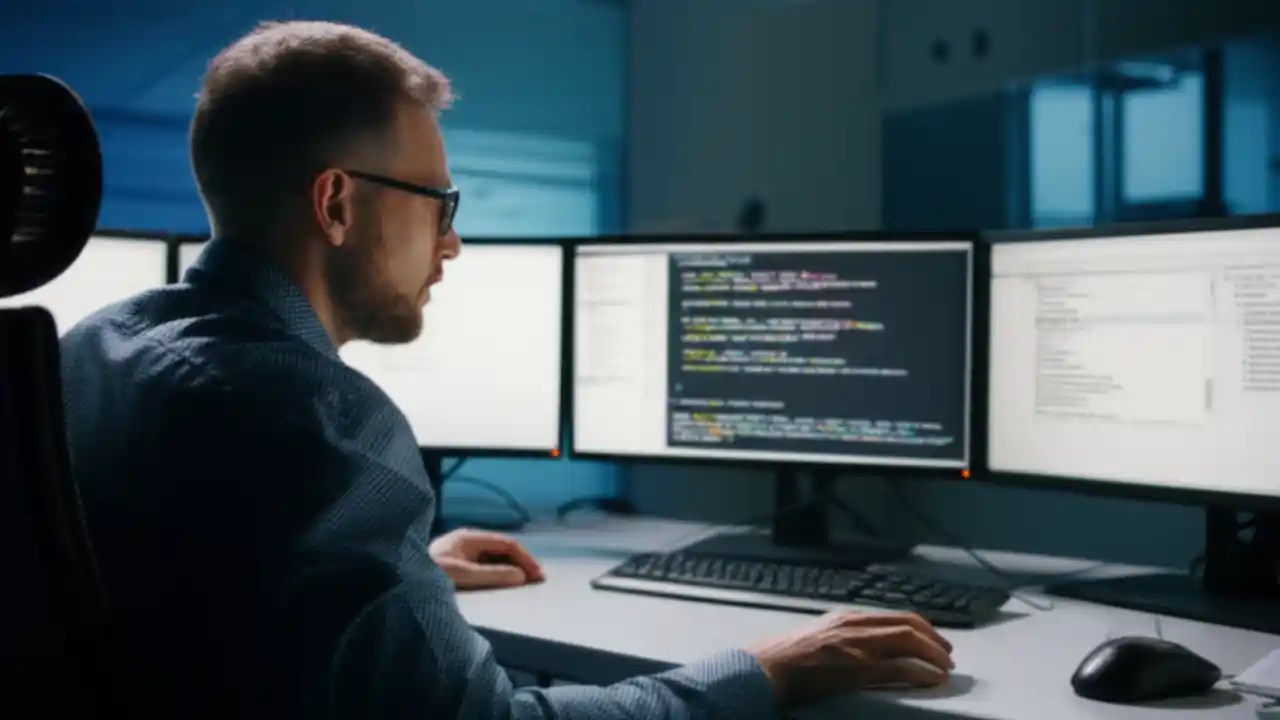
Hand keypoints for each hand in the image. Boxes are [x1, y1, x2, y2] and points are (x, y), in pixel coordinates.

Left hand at [428, 528, 545, 590]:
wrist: (396, 579)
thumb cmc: (426, 572)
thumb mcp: (463, 574)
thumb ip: (493, 575)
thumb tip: (520, 576)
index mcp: (469, 537)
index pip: (507, 544)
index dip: (525, 558)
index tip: (537, 575)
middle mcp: (467, 542)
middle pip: (502, 550)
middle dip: (521, 563)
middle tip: (537, 581)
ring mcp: (462, 553)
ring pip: (495, 559)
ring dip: (511, 569)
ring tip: (525, 584)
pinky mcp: (456, 566)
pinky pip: (484, 567)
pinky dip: (498, 574)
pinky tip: (505, 584)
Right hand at [747, 610, 953, 707]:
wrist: (767, 668)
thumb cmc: (788, 655)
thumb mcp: (821, 633)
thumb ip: (846, 633)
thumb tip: (870, 643)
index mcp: (848, 617)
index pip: (895, 615)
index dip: (922, 626)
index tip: (934, 638)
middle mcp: (856, 626)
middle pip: (908, 625)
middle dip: (934, 639)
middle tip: (947, 654)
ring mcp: (858, 647)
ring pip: (909, 643)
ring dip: (933, 655)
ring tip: (944, 668)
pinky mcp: (857, 670)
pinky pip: (899, 668)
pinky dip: (921, 672)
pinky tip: (932, 678)